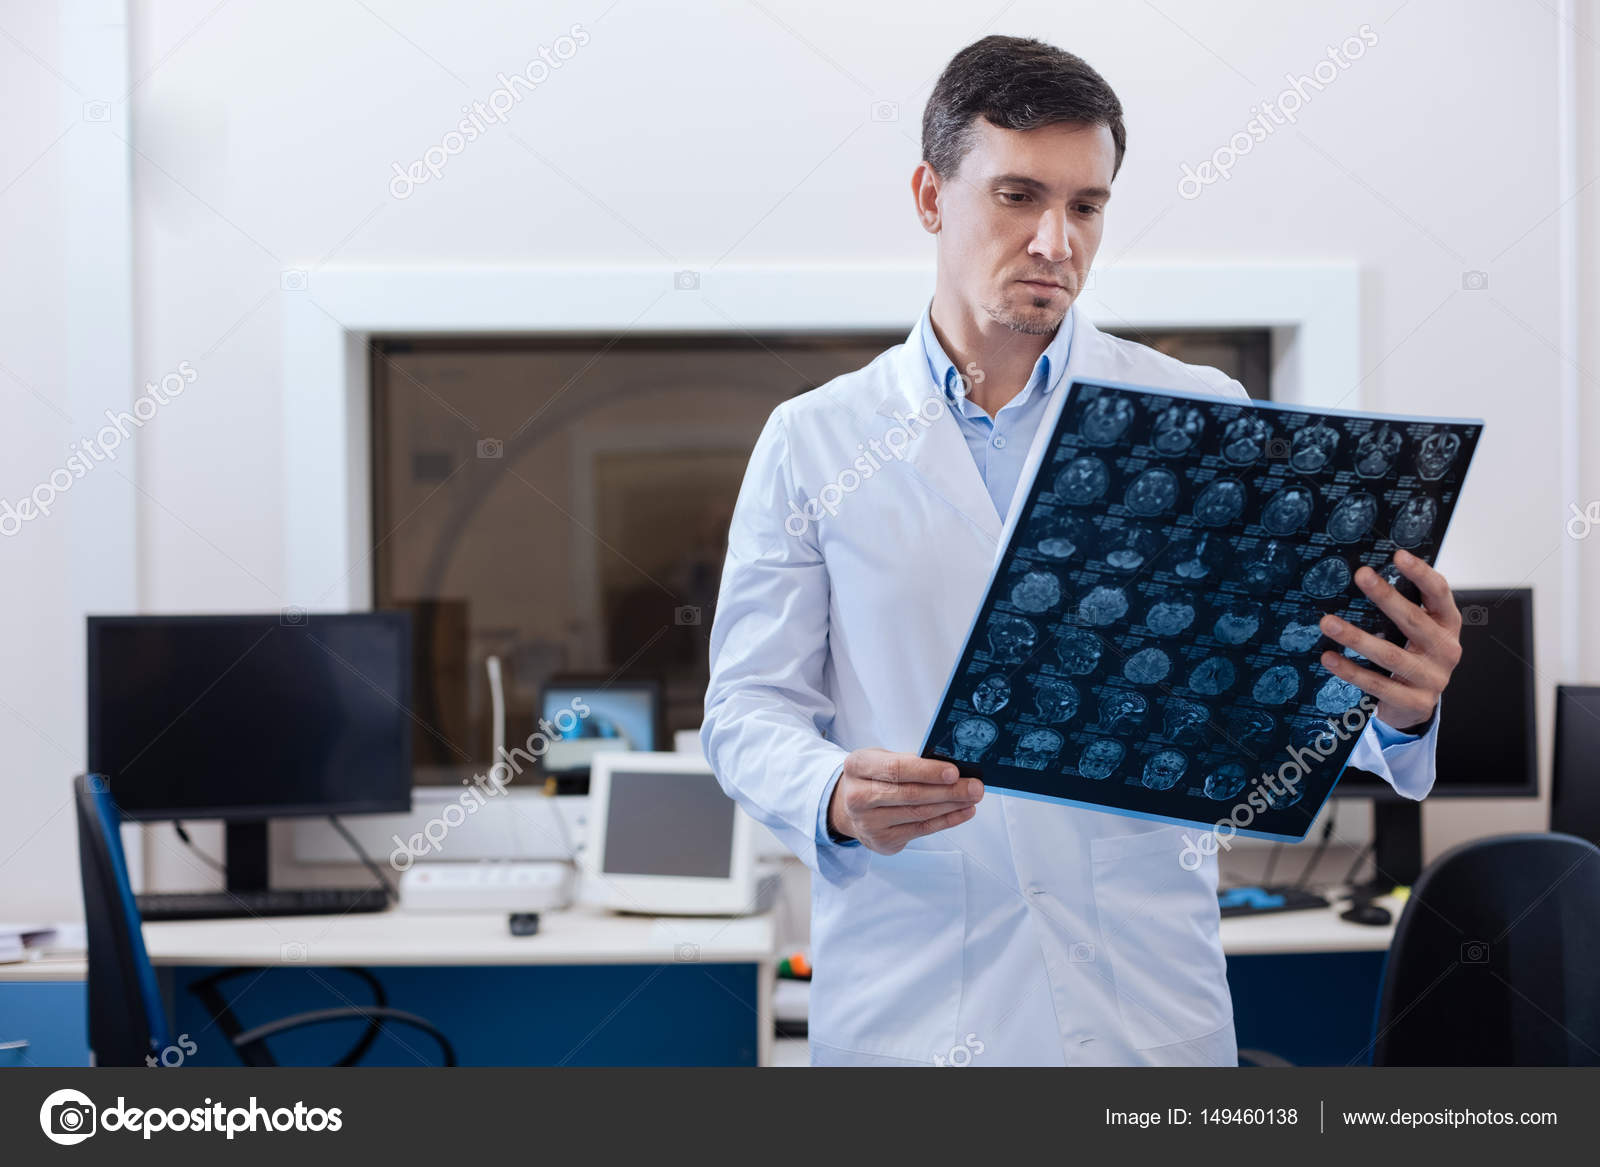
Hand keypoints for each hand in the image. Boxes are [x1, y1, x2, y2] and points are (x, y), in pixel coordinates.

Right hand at [828, 748, 983, 854]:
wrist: (849, 805)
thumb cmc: (874, 776)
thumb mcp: (883, 758)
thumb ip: (912, 760)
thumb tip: (953, 765)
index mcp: (857, 767)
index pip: (896, 769)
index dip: (927, 771)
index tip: (954, 771)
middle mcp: (857, 796)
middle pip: (910, 794)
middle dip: (948, 790)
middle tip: (974, 786)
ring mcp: (868, 823)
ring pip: (918, 814)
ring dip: (951, 805)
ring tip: (972, 797)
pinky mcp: (882, 841)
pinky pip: (921, 830)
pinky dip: (946, 820)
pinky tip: (963, 812)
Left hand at [1316, 548, 1461, 729]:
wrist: (1417, 706)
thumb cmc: (1413, 657)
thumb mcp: (1416, 632)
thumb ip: (1402, 609)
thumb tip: (1365, 576)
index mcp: (1447, 625)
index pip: (1439, 594)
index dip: (1421, 574)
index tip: (1398, 555)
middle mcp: (1446, 650)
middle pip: (1413, 620)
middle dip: (1385, 597)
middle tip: (1360, 575)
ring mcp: (1432, 678)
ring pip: (1391, 655)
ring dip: (1357, 637)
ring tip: (1328, 622)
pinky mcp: (1415, 702)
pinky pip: (1377, 685)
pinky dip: (1351, 671)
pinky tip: (1329, 658)